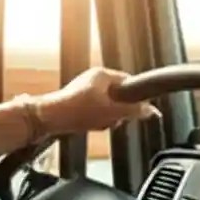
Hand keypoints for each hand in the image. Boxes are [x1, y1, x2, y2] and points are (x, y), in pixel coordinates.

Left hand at [37, 67, 159, 135]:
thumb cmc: (75, 111)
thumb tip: (152, 111)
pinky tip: (90, 125)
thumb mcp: (111, 111)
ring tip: (98, 123)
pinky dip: (96, 120)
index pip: (130, 82)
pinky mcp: (78, 103)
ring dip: (107, 118)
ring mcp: (85, 90)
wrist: (48, 120)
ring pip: (108, 106)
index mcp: (103, 74)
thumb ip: (134, 110)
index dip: (135, 98)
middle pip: (119, 96)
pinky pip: (96, 111)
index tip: (138, 110)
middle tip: (112, 119)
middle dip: (118, 111)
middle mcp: (94, 79)